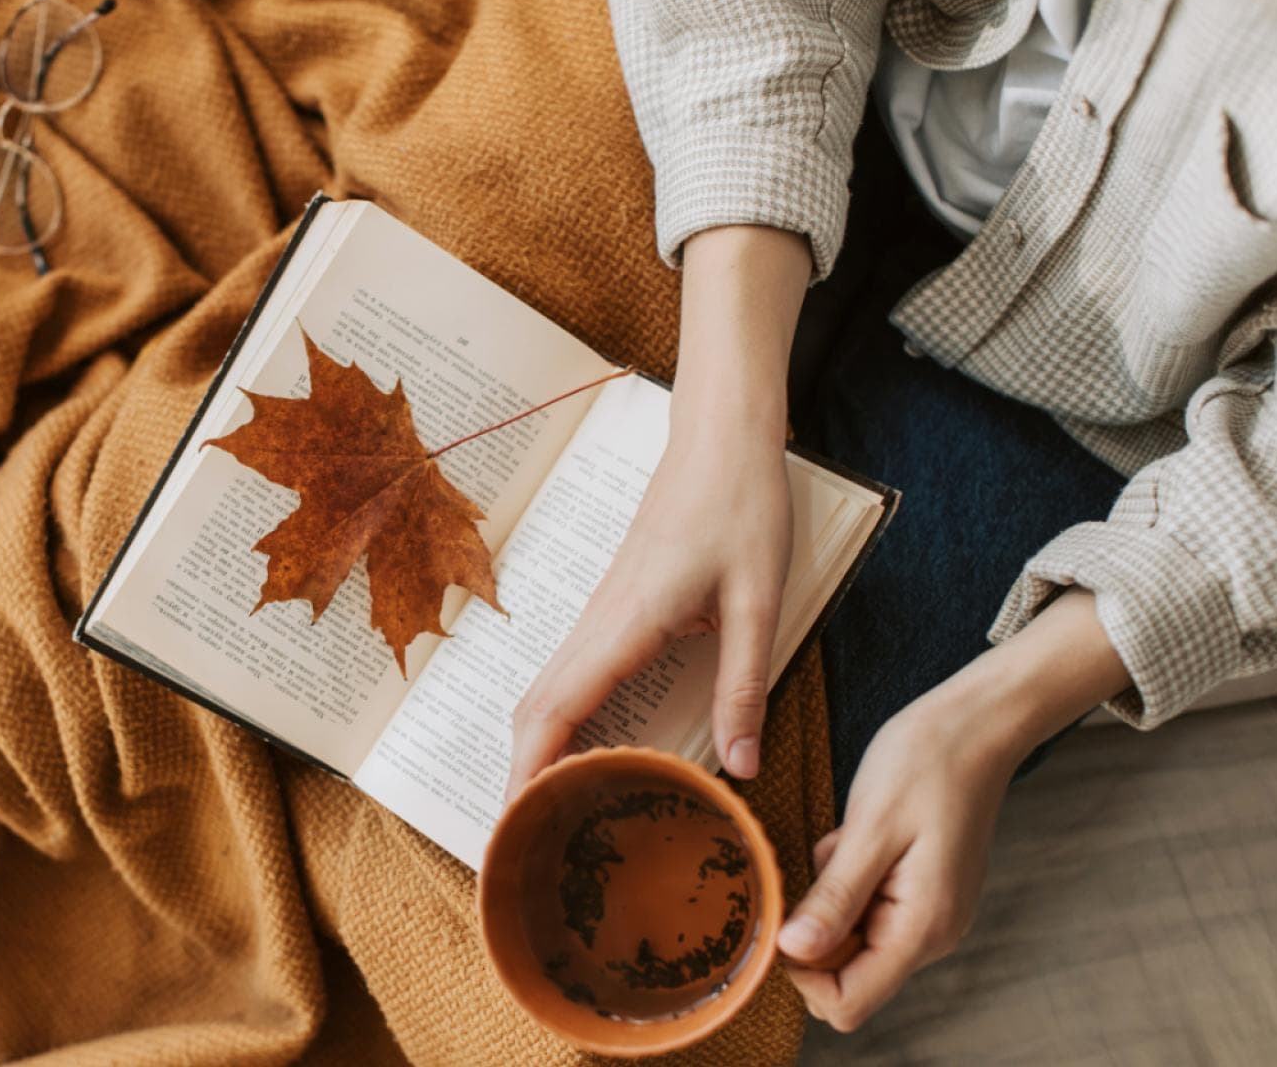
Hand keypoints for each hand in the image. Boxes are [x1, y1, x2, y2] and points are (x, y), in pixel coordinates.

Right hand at [507, 428, 791, 791]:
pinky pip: (568, 673)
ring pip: (545, 690)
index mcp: (626, 623)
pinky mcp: (613, 606)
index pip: (555, 712)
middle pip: (533, 709)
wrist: (723, 437)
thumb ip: (745, 686)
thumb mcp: (760, 601)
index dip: (529, 773)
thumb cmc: (741, 506)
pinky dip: (558, 719)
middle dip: (519, 776)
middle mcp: (598, 620)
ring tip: (547, 808)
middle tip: (524, 840)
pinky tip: (585, 748)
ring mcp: (600, 612)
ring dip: (535, 748)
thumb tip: (741, 768)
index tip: (516, 826)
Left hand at [780, 691, 1015, 1030]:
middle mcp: (928, 935)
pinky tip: (855, 836)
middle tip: (819, 866)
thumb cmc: (926, 764)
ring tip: (845, 843)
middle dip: (812, 930)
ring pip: (848, 940)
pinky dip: (843, 880)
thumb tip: (793, 952)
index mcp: (920, 929)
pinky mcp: (917, 893)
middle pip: (845, 977)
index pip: (847, 1003)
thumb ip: (835, 898)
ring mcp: (925, 915)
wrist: (977, 725)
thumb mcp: (870, 828)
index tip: (783, 915)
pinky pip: (861, 908)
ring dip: (828, 899)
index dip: (802, 973)